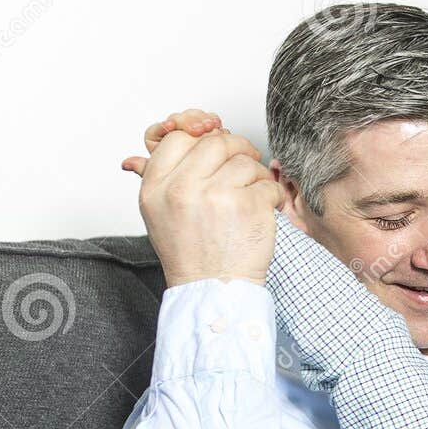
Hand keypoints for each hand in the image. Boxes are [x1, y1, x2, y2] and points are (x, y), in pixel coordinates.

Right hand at [121, 114, 282, 286]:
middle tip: (243, 164)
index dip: (200, 140)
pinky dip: (271, 196)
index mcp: (156, 187)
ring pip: (245, 161)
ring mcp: (217, 196)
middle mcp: (183, 188)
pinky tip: (262, 210)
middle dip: (235, 150)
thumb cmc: (190, 254)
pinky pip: (267, 184)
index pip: (179, 138)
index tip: (214, 152)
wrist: (212, 290)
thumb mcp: (158, 213)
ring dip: (255, 175)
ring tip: (250, 196)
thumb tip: (163, 140)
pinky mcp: (248, 206)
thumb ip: (162, 175)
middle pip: (216, 143)